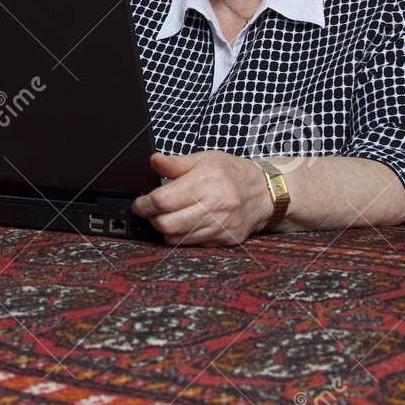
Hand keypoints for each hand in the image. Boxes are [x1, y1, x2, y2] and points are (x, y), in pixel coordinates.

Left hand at [131, 151, 273, 246]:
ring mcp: (220, 226)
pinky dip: (182, 236)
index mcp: (206, 183)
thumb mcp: (204, 159)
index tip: (139, 203)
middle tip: (149, 211)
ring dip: (165, 229)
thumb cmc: (231, 173)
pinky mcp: (224, 240)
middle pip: (167, 224)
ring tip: (165, 216)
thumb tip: (154, 160)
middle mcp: (214, 207)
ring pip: (178, 238)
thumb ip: (176, 163)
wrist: (264, 193)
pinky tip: (183, 224)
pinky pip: (192, 244)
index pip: (163, 200)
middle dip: (151, 219)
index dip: (144, 203)